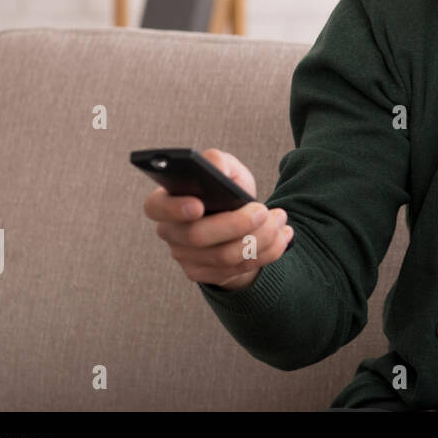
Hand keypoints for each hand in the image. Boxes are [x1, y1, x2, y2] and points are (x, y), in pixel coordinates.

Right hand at [142, 148, 290, 291]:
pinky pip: (237, 269)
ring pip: (224, 256)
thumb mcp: (227, 171)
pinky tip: (282, 237)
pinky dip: (267, 252)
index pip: (156, 207)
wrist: (241, 223)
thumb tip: (217, 168)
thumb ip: (219, 162)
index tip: (199, 205)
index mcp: (166, 201)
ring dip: (260, 238)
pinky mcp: (205, 275)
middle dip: (237, 224)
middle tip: (264, 211)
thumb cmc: (227, 191)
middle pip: (197, 236)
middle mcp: (170, 232)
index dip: (173, 208)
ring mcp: (185, 257)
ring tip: (280, 219)